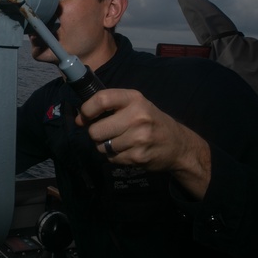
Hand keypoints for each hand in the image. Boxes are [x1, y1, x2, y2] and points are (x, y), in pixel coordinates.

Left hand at [75, 88, 211, 198]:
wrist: (178, 145)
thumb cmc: (151, 121)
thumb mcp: (136, 105)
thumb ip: (109, 106)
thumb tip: (79, 119)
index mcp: (134, 99)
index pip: (101, 100)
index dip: (86, 110)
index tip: (83, 117)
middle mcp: (137, 117)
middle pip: (96, 130)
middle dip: (95, 133)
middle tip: (106, 132)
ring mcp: (139, 138)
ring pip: (101, 147)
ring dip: (105, 146)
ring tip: (119, 142)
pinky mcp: (138, 157)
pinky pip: (111, 158)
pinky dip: (115, 156)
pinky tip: (127, 150)